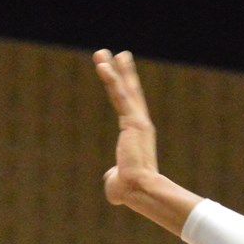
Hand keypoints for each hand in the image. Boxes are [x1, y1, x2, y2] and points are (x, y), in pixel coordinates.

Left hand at [95, 49, 160, 208]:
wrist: (141, 190)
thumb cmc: (131, 190)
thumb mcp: (116, 181)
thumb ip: (112, 175)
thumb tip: (109, 179)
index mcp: (136, 136)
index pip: (127, 108)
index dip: (123, 90)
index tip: (120, 76)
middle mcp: (140, 125)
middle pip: (129, 92)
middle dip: (123, 72)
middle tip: (119, 54)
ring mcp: (138, 121)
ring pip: (123, 90)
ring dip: (113, 69)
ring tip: (102, 53)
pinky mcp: (133, 121)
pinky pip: (119, 95)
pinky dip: (111, 79)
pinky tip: (103, 64)